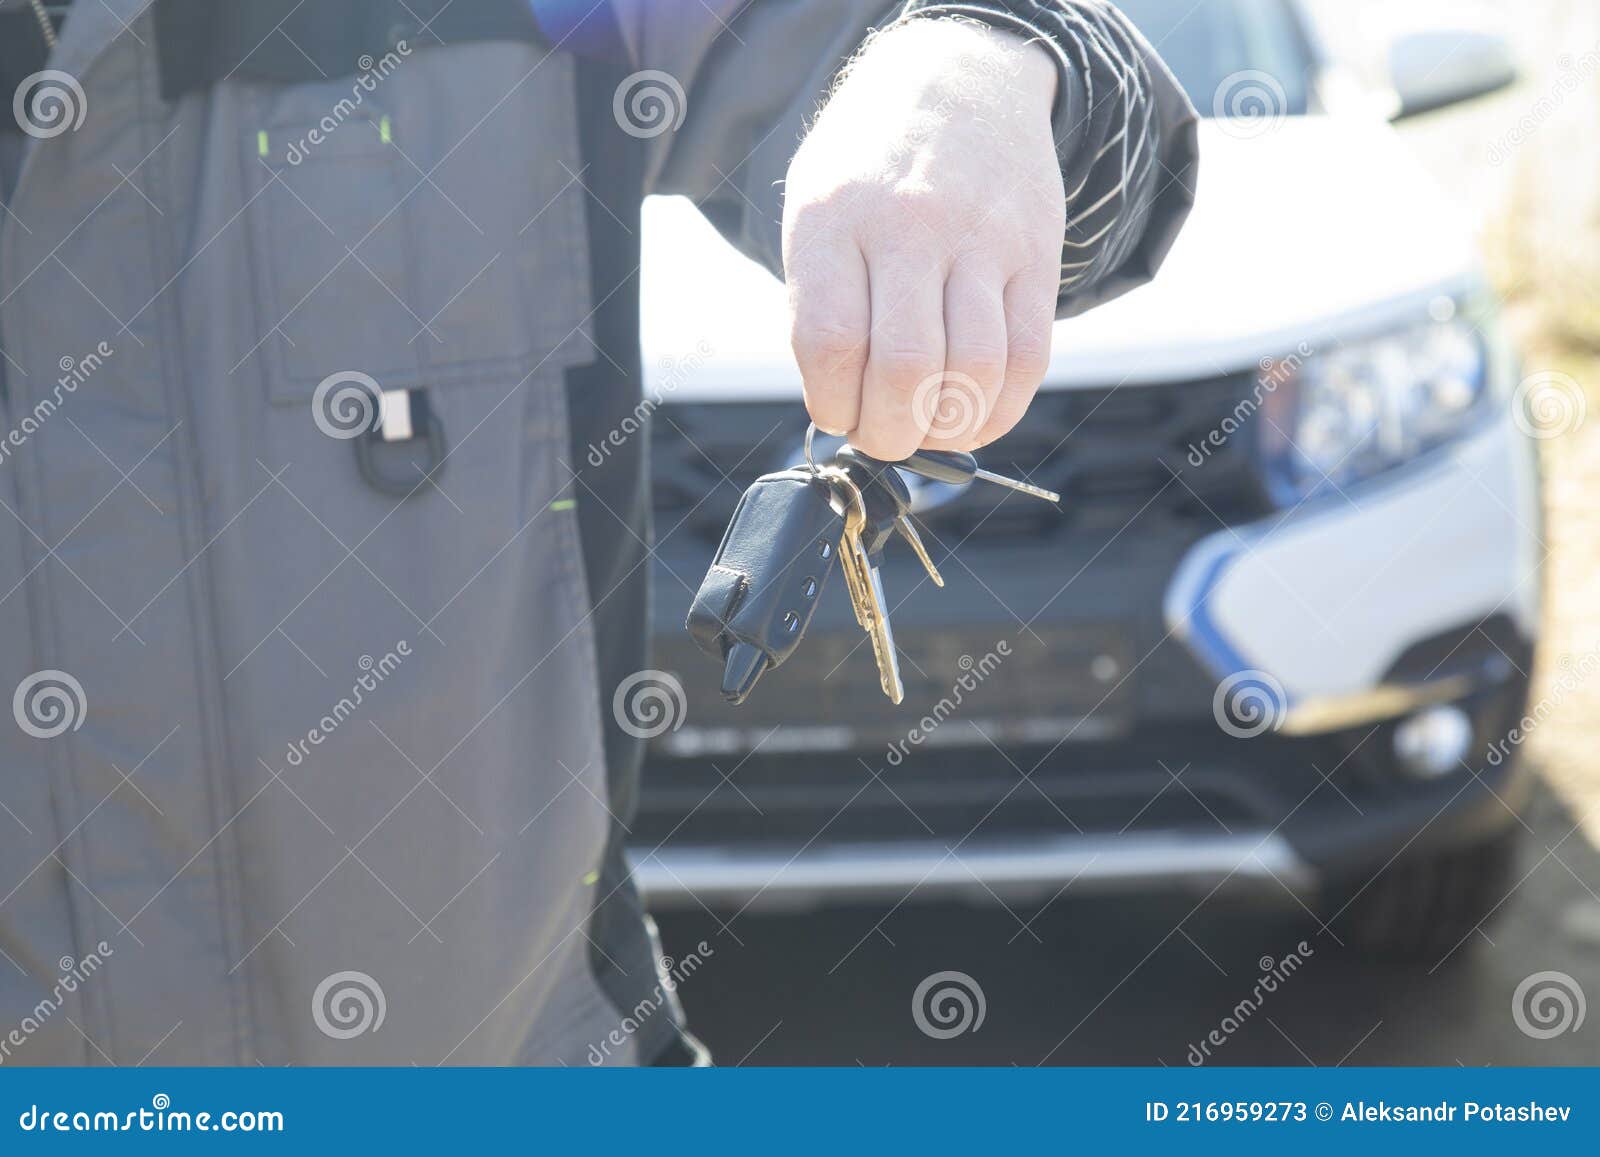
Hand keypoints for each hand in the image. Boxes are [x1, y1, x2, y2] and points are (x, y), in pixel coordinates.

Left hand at [782, 18, 1064, 460]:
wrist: (959, 83)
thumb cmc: (870, 171)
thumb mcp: (814, 211)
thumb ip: (817, 303)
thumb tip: (841, 408)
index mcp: (835, 217)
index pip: (831, 342)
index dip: (833, 404)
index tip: (837, 412)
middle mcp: (910, 225)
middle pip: (906, 369)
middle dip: (889, 433)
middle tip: (882, 434)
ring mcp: (981, 239)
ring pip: (974, 371)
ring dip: (946, 429)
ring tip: (926, 427)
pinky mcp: (1035, 257)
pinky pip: (1029, 358)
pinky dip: (1000, 410)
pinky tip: (973, 416)